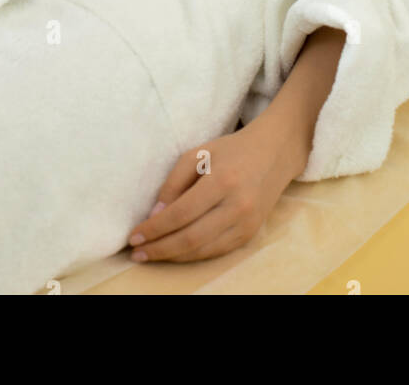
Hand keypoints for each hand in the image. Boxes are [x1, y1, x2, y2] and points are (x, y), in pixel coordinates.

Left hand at [126, 117, 302, 264]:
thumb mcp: (198, 154)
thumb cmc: (231, 151)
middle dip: (160, 248)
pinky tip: (175, 253)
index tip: (133, 235)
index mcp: (222, 180)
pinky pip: (216, 252)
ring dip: (173, 257)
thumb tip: (155, 216)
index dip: (154, 228)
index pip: (181, 213)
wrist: (274, 153)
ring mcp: (246, 223)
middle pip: (191, 238)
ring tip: (151, 254)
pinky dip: (192, 256)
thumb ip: (174, 183)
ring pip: (203, 250)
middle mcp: (237, 206)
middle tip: (137, 252)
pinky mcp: (250, 234)